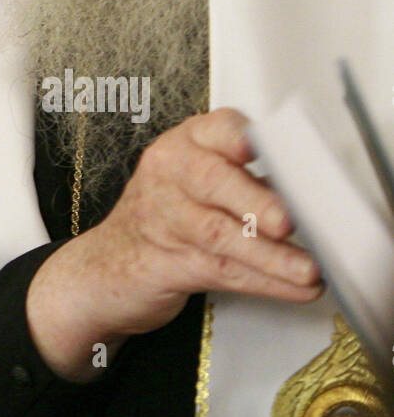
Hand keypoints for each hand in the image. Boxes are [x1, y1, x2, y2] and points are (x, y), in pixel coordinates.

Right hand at [26, 108, 321, 381]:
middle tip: (286, 220)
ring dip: (268, 254)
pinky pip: (220, 271)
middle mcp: (168, 174)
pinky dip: (262, 281)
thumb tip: (310, 192)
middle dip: (253, 201)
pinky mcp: (165, 263)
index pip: (216, 129)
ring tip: (305, 269)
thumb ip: (244, 180)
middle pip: (210, 179)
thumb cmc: (162, 218)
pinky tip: (291, 287)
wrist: (105, 266)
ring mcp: (162, 219)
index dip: (240, 138)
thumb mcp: (195, 183)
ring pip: (218, 232)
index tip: (262, 149)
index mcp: (182, 145)